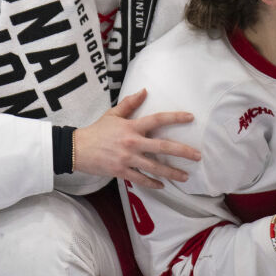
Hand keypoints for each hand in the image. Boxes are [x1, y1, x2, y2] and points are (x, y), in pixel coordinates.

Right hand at [73, 89, 201, 187]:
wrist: (77, 148)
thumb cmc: (96, 130)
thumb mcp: (112, 114)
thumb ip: (129, 103)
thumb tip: (145, 90)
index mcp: (131, 126)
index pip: (157, 120)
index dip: (175, 118)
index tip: (190, 117)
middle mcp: (132, 142)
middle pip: (162, 146)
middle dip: (182, 151)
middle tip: (198, 155)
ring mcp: (127, 158)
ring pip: (155, 167)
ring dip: (172, 172)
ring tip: (185, 176)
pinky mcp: (121, 172)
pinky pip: (141, 179)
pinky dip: (152, 183)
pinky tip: (162, 185)